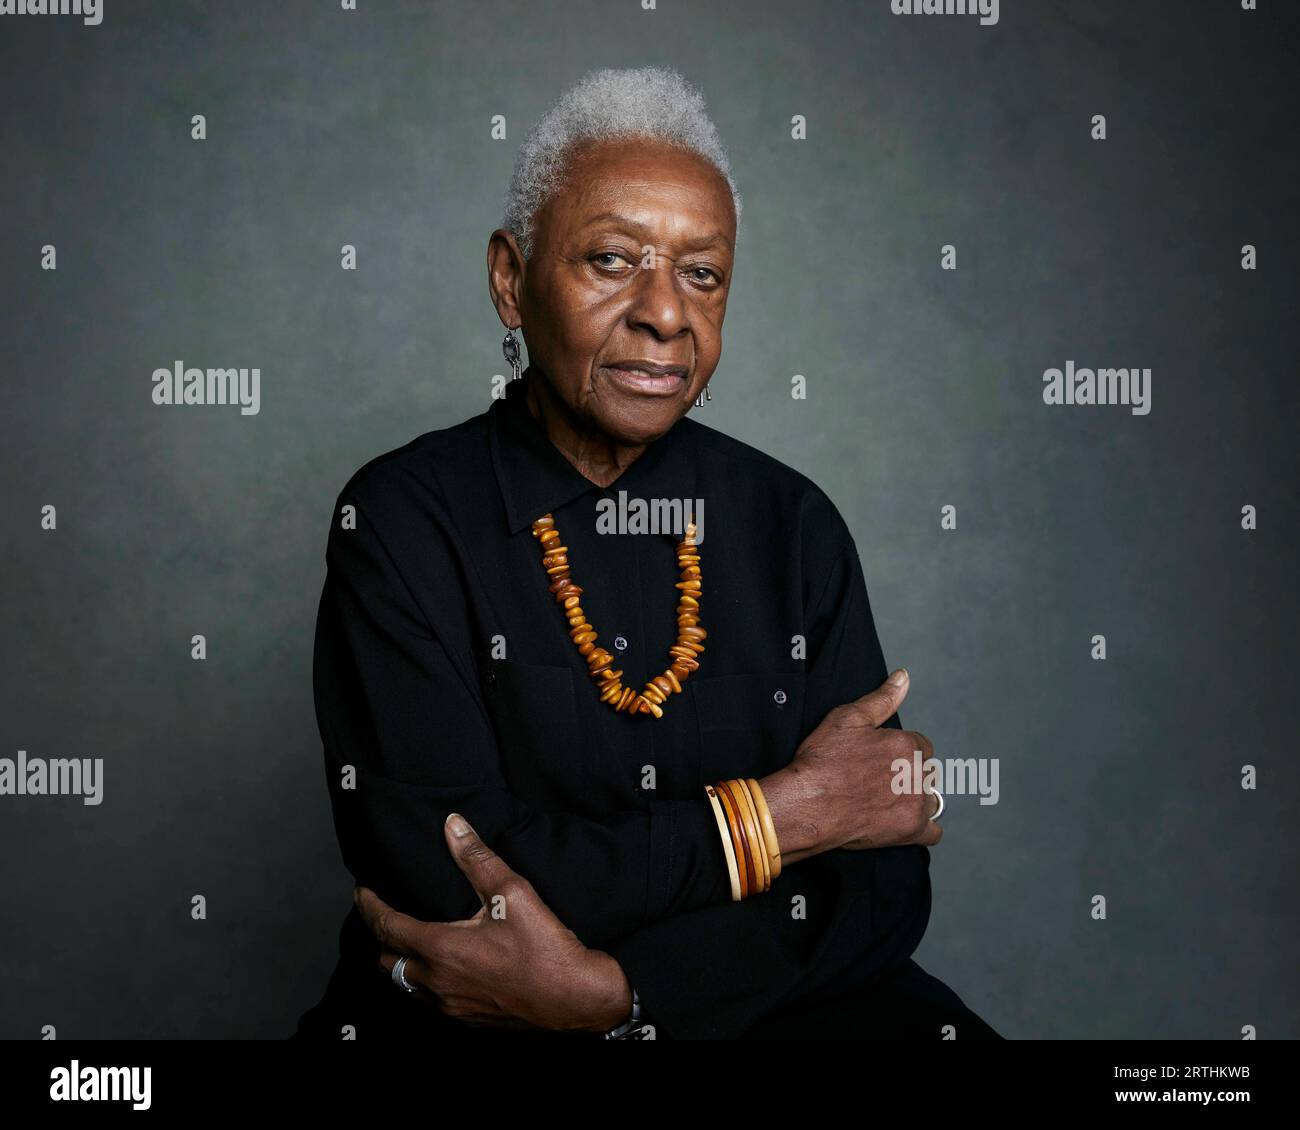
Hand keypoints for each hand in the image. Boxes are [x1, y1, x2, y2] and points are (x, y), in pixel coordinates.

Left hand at [354, 814, 632, 1032]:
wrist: (576, 999)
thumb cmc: (545, 949)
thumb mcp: (513, 893)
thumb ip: (478, 858)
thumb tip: (453, 826)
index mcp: (441, 950)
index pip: (386, 926)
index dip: (369, 906)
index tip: (362, 891)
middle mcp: (438, 982)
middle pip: (386, 960)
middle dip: (378, 935)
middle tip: (382, 912)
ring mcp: (451, 1005)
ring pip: (405, 984)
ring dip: (399, 960)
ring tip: (407, 937)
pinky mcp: (468, 1018)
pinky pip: (429, 1000)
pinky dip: (422, 979)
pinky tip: (441, 965)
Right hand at [758, 668, 941, 860]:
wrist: (809, 804)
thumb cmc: (823, 761)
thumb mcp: (848, 718)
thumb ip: (882, 698)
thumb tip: (903, 677)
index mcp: (907, 745)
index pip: (920, 745)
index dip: (899, 751)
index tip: (879, 759)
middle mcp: (918, 774)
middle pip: (926, 771)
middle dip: (908, 774)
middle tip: (877, 780)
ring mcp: (916, 804)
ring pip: (931, 799)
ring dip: (915, 799)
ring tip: (886, 801)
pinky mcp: (910, 831)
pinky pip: (933, 832)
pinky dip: (923, 827)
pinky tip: (903, 821)